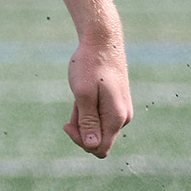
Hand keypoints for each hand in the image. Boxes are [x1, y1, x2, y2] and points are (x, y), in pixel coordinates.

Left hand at [63, 32, 130, 156]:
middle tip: (75, 104)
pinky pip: (99, 116)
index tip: (67, 124)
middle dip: (81, 127)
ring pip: (97, 127)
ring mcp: (121, 111)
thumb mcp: (83, 94)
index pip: (100, 149)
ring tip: (79, 96)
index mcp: (117, 118)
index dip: (81, 142)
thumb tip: (92, 147)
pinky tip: (83, 93)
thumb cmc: (90, 65)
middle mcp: (123, 118)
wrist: (103, 41)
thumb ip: (88, 121)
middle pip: (98, 140)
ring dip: (83, 116)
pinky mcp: (116, 104)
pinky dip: (87, 109)